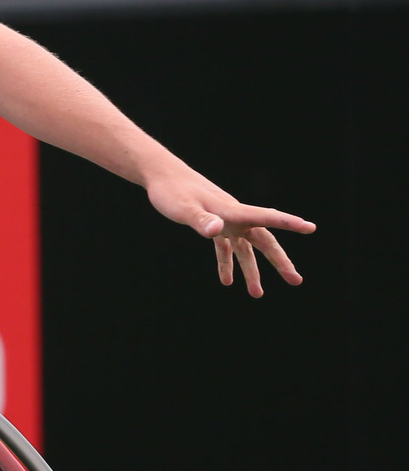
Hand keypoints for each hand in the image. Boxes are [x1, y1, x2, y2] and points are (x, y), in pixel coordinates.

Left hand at [144, 168, 315, 296]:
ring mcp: (225, 221)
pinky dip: (227, 262)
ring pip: (246, 249)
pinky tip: (227, 281)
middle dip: (279, 261)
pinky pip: (226, 247)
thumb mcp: (183, 208)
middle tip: (296, 281)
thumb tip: (217, 231)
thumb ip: (200, 220)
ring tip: (257, 294)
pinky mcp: (213, 224)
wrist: (160, 176)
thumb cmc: (171, 191)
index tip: (310, 227)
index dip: (289, 223)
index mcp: (232, 211)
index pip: (267, 217)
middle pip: (264, 240)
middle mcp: (234, 216)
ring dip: (252, 270)